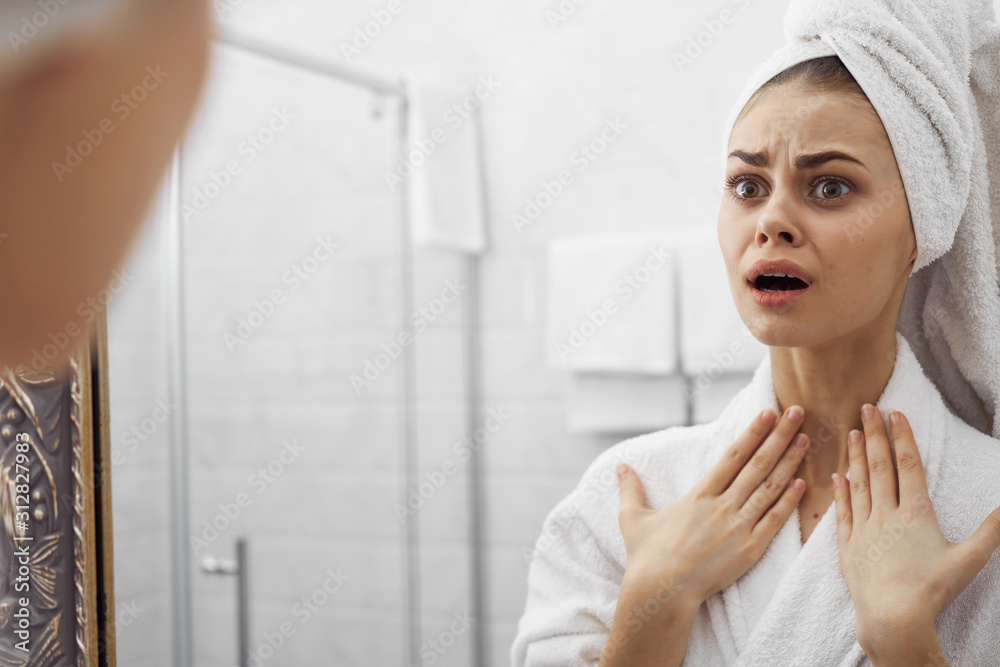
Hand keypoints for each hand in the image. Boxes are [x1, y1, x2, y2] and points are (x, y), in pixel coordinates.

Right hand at [615, 406, 809, 603]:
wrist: (662, 591)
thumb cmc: (647, 556)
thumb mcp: (633, 518)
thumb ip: (631, 490)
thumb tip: (620, 467)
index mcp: (699, 494)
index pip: (732, 455)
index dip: (752, 432)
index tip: (768, 413)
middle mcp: (722, 505)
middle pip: (758, 464)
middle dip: (780, 436)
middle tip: (798, 412)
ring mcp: (738, 527)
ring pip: (771, 488)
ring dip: (791, 462)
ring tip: (807, 440)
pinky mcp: (749, 549)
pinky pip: (774, 520)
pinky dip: (789, 501)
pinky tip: (802, 483)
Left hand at [832, 406, 999, 650]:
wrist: (892, 617)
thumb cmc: (932, 590)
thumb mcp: (969, 559)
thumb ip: (992, 530)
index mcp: (915, 514)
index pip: (908, 466)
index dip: (902, 437)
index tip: (895, 413)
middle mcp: (886, 515)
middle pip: (880, 467)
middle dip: (874, 435)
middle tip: (866, 407)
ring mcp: (864, 530)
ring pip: (859, 484)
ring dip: (855, 456)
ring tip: (851, 431)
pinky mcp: (848, 547)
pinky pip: (843, 512)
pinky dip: (841, 491)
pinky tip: (838, 475)